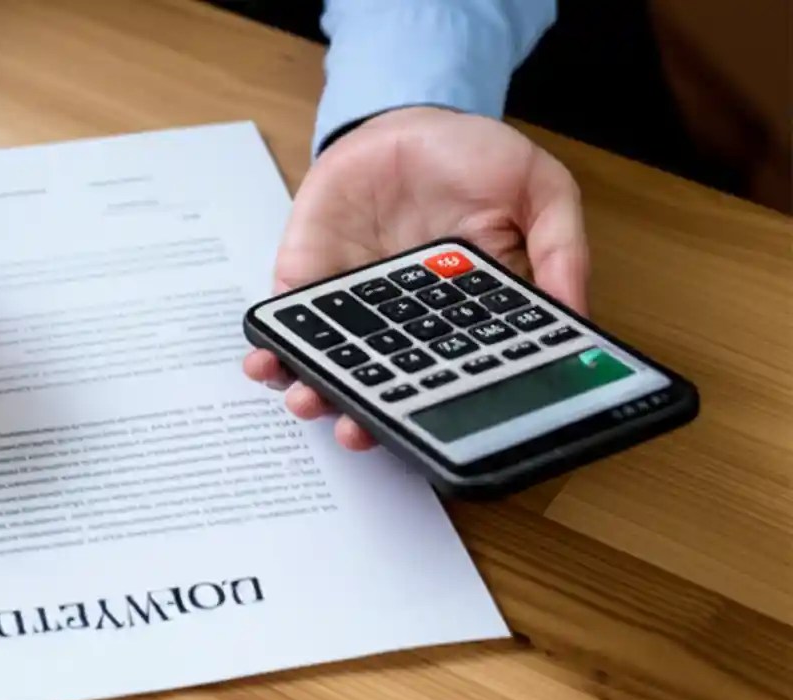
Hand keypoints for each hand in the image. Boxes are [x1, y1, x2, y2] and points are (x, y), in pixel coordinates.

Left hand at [244, 106, 587, 450]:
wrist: (408, 117)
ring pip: (330, 367)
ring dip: (314, 392)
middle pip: (382, 387)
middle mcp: (404, 324)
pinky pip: (289, 324)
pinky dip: (273, 344)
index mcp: (461, 317)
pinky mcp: (309, 279)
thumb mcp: (539, 190)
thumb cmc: (473, 157)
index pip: (449, 377)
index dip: (437, 412)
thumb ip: (560, 249)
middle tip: (357, 433)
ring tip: (307, 403)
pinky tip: (265, 360)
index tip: (428, 440)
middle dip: (364, 417)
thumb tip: (576, 314)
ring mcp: (353, 305)